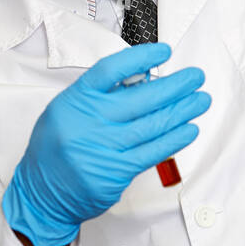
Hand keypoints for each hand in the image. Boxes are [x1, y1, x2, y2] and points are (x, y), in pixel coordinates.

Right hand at [2, 42, 210, 245]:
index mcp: (75, 100)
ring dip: (182, 111)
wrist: (43, 193)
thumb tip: (145, 77)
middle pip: (141, 98)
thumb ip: (102, 95)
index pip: (110, 70)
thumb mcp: (69, 111)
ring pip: (152, 125)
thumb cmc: (59, 147)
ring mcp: (102, 148)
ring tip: (201, 100)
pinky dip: (174, 139)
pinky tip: (189, 129)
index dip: (140, 58)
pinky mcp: (116, 171)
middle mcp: (88, 122)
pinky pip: (153, 152)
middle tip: (196, 77)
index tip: (164, 52)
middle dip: (175, 86)